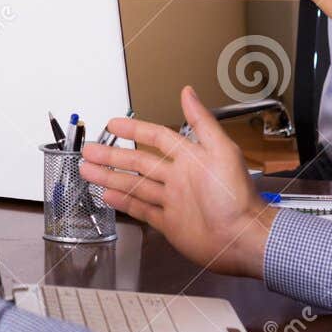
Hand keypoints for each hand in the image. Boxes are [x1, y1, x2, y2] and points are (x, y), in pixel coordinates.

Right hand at [78, 86, 274, 278]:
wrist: (242, 239)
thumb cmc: (237, 197)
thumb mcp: (222, 151)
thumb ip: (202, 122)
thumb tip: (189, 93)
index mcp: (191, 158)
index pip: (156, 137)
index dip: (135, 129)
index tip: (114, 123)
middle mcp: (179, 178)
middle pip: (138, 161)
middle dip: (112, 155)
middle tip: (90, 149)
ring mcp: (173, 200)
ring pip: (134, 184)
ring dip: (111, 176)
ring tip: (89, 170)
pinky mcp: (170, 223)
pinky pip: (141, 209)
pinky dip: (124, 203)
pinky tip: (108, 196)